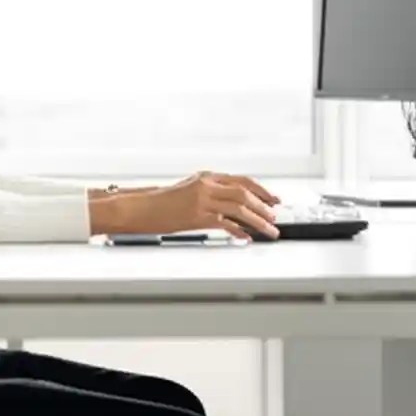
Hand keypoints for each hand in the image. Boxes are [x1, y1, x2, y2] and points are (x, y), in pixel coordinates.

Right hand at [98, 171, 277, 239]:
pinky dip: (240, 231)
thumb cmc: (162, 203)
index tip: (274, 200)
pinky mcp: (197, 216)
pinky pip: (226, 223)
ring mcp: (202, 200)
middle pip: (245, 194)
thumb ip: (212, 194)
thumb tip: (235, 207)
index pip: (242, 181)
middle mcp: (207, 185)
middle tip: (274, 218)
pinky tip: (247, 237)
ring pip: (240, 208)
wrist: (141, 208)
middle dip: (264, 207)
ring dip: (258, 220)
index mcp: (207, 177)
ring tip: (269, 230)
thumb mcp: (189, 190)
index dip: (262, 190)